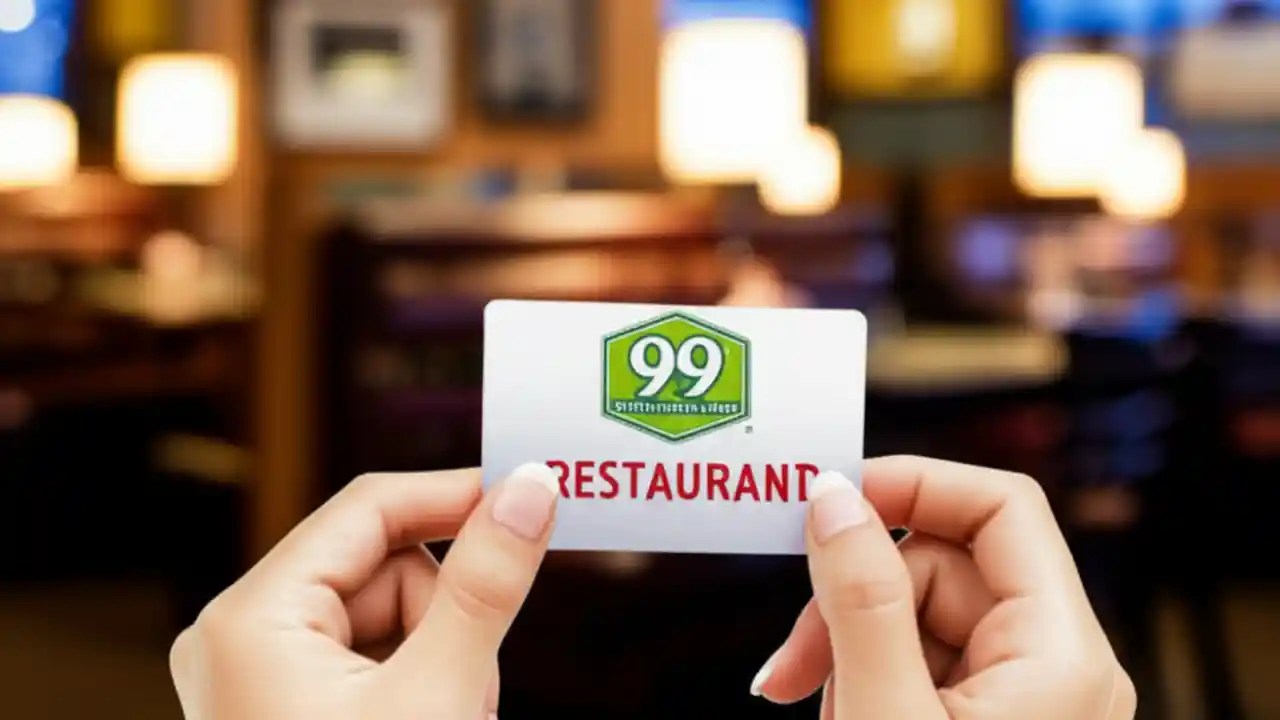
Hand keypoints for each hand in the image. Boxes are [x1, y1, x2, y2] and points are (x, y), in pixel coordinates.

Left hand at [170, 464, 559, 719]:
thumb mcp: (438, 694)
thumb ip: (487, 584)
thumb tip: (531, 490)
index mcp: (252, 617)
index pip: (369, 509)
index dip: (456, 496)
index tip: (532, 497)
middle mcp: (242, 634)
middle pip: (381, 565)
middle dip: (444, 613)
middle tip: (467, 684)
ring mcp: (261, 673)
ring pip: (386, 613)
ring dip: (438, 654)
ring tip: (450, 718)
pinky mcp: (286, 704)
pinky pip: (371, 656)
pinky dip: (416, 682)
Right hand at [752, 456, 1136, 719]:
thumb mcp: (883, 714)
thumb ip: (860, 601)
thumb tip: (832, 497)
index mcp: (1062, 655)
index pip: (1002, 508)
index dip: (913, 486)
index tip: (827, 499)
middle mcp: (1058, 667)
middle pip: (942, 566)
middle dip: (853, 601)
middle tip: (792, 662)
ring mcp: (1027, 698)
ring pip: (918, 615)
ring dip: (850, 648)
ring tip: (818, 707)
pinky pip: (920, 660)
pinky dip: (867, 678)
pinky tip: (840, 713)